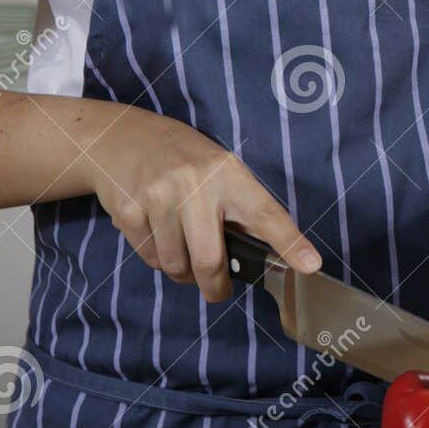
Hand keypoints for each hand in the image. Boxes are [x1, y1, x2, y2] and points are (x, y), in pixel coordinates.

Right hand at [87, 106, 321, 301]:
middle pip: (210, 260)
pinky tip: (156, 232)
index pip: (264, 212)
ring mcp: (159, 197)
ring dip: (182, 272)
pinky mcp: (129, 211)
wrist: (118, 136)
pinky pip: (149, 258)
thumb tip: (260, 257)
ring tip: (181, 249)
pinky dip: (156, 257)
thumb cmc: (179, 158)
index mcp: (227, 172)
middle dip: (216, 287)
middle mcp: (194, 184)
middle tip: (218, 290)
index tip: (310, 264)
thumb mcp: (216, 168)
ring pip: (176, 265)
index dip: (289, 241)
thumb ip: (236, 207)